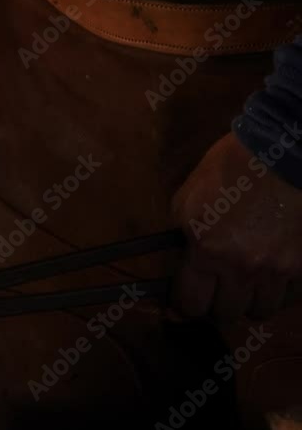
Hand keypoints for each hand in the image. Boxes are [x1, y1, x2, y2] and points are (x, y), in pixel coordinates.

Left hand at [171, 132, 301, 321]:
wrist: (281, 154)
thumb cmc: (227, 171)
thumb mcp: (186, 200)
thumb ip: (181, 237)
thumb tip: (179, 263)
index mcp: (207, 252)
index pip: (190, 303)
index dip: (183, 306)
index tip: (183, 300)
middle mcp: (243, 268)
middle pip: (226, 314)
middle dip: (215, 305)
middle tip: (214, 291)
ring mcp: (279, 270)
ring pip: (261, 310)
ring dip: (248, 301)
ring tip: (244, 285)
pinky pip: (288, 296)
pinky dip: (277, 291)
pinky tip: (270, 274)